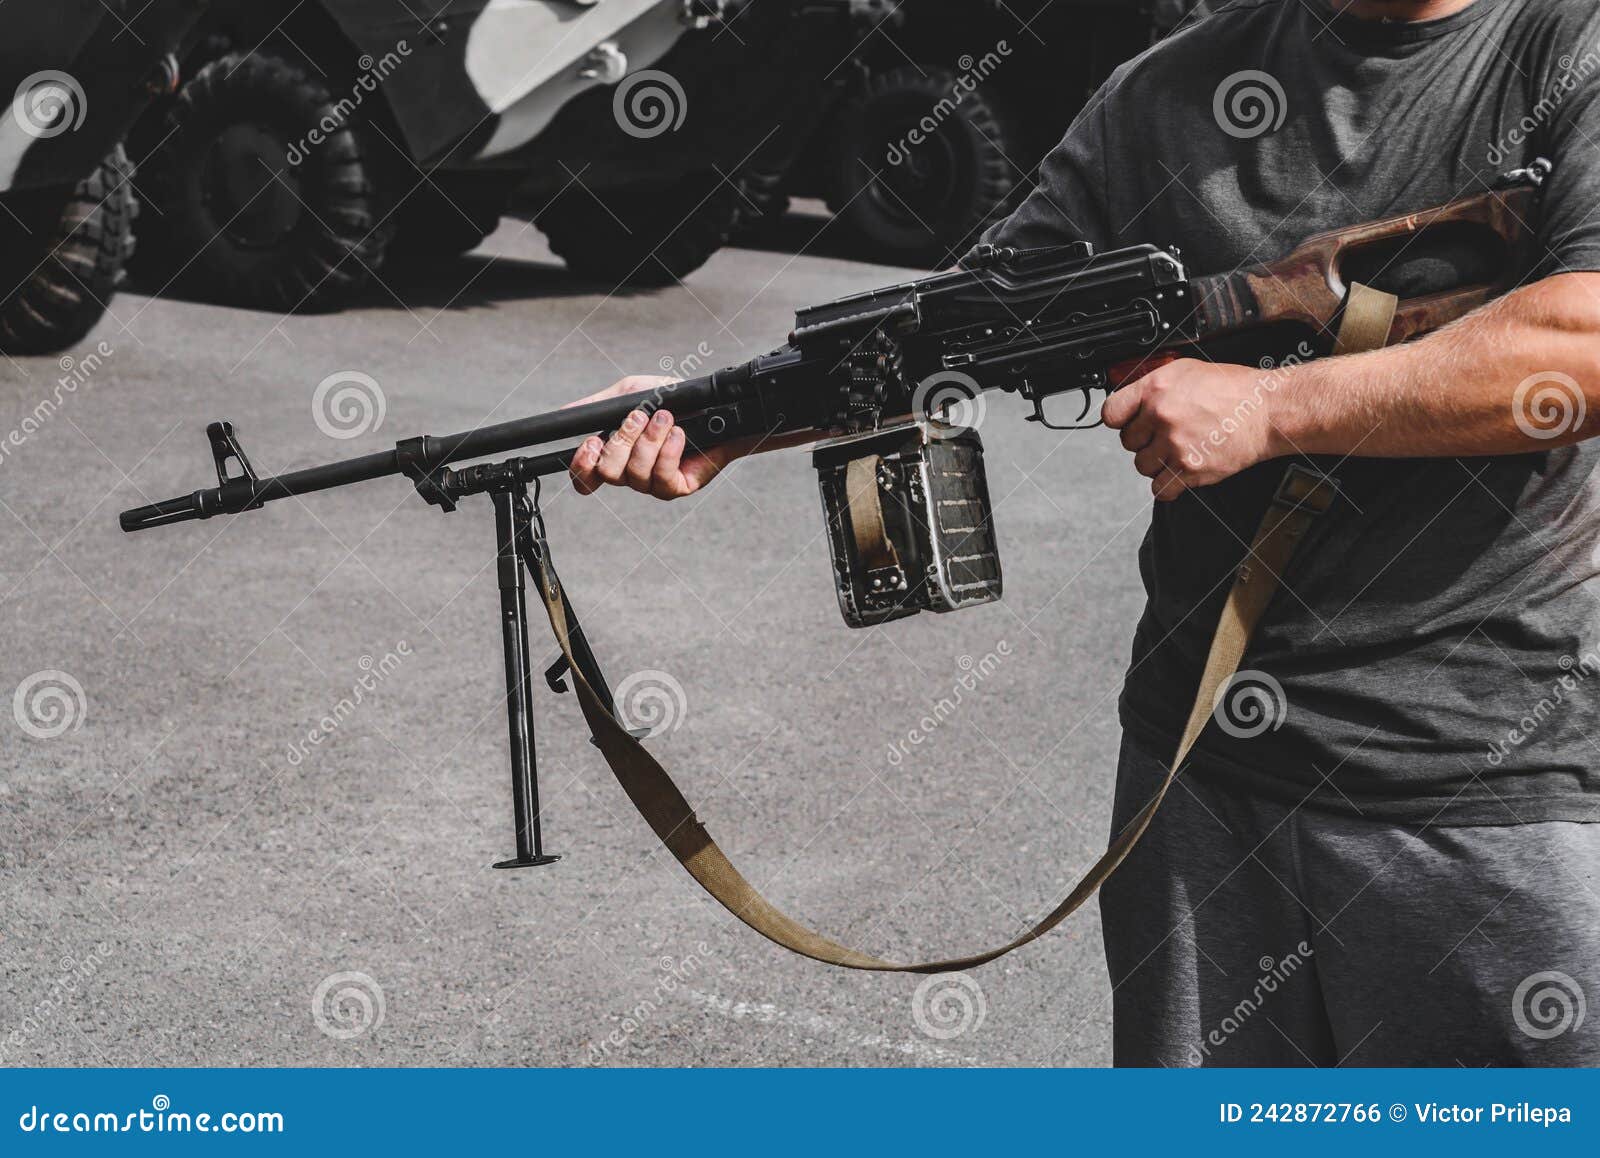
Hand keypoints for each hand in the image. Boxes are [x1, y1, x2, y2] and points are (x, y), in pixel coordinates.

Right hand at [565, 375, 746, 499]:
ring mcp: (652, 484)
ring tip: (665, 418)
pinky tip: (678, 434)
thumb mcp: (632, 394)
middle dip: (623, 439)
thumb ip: (599, 405)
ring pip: (635, 473)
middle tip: (639, 416)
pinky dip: (669, 450)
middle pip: (608, 472)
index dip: (582, 467)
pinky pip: (662, 477)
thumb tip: (565, 412)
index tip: (592, 443)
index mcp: (615, 455)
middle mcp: (630, 474)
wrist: (715, 407)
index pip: (585, 478)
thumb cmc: (674, 402)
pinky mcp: (676, 488)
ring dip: (650, 440)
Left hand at [1101, 358, 1286, 499]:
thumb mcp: (1187, 371)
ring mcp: (1174, 444)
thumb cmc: (1234, 389)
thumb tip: (1132, 402)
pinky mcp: (1189, 469)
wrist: (1267, 410)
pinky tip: (1180, 472)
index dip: (1120, 420)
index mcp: (1156, 388)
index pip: (1111, 413)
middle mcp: (1161, 416)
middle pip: (1128, 442)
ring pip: (1143, 466)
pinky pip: (1160, 489)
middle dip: (1144, 440)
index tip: (1128, 423)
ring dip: (1157, 463)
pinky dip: (1168, 486)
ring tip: (1178, 450)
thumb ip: (1154, 387)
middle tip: (1166, 435)